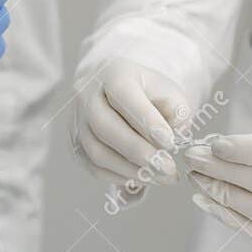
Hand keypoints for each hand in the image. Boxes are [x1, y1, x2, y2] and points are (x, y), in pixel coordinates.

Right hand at [72, 59, 190, 186]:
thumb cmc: (149, 94)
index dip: (146, 120)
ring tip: (160, 177)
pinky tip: (142, 178)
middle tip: (166, 168)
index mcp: (113, 73)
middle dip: (138, 151)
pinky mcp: (75, 143)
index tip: (170, 143)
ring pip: (97, 151)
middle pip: (104, 125)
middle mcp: (87, 95)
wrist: (122, 95)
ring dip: (131, 170)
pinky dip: (119, 176)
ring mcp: (77, 121)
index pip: (123, 93)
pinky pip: (93, 166)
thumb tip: (174, 136)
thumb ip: (176, 111)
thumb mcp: (169, 92)